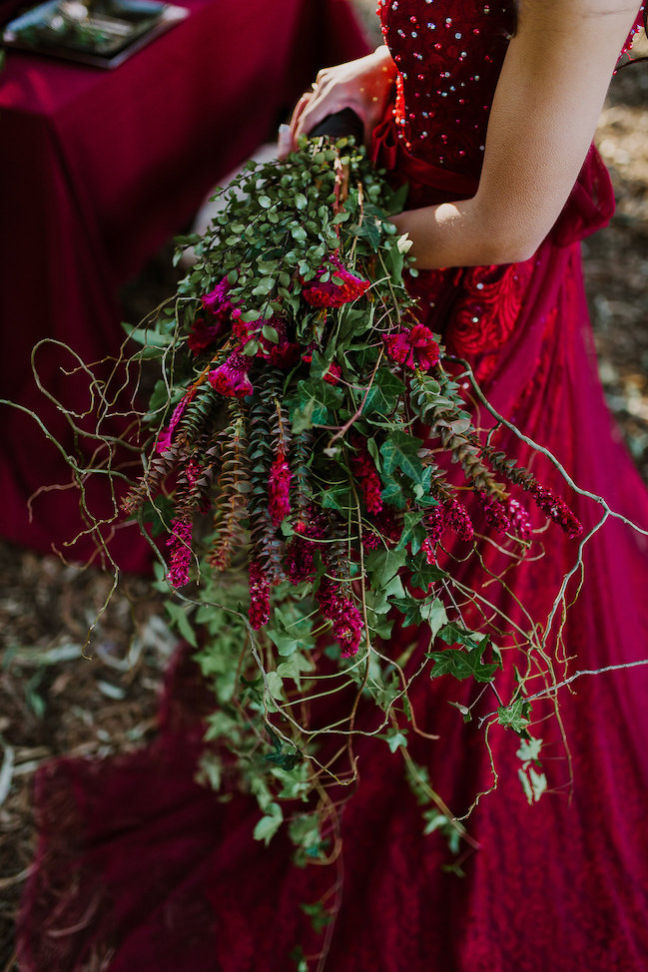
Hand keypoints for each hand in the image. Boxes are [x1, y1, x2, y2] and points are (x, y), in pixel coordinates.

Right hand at [279, 46, 396, 157]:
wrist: (386, 62)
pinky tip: (313, 125)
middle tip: (295, 153)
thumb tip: (366, 164)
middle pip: (306, 112)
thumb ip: (367, 139)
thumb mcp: (375, 115)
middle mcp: (324, 83)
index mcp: (334, 92)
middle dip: (299, 133)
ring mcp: (324, 77)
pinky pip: (315, 96)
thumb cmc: (382, 88)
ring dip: (304, 121)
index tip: (295, 153)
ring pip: (309, 104)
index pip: (309, 118)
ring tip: (301, 142)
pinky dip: (313, 110)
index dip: (300, 137)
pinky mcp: (326, 75)